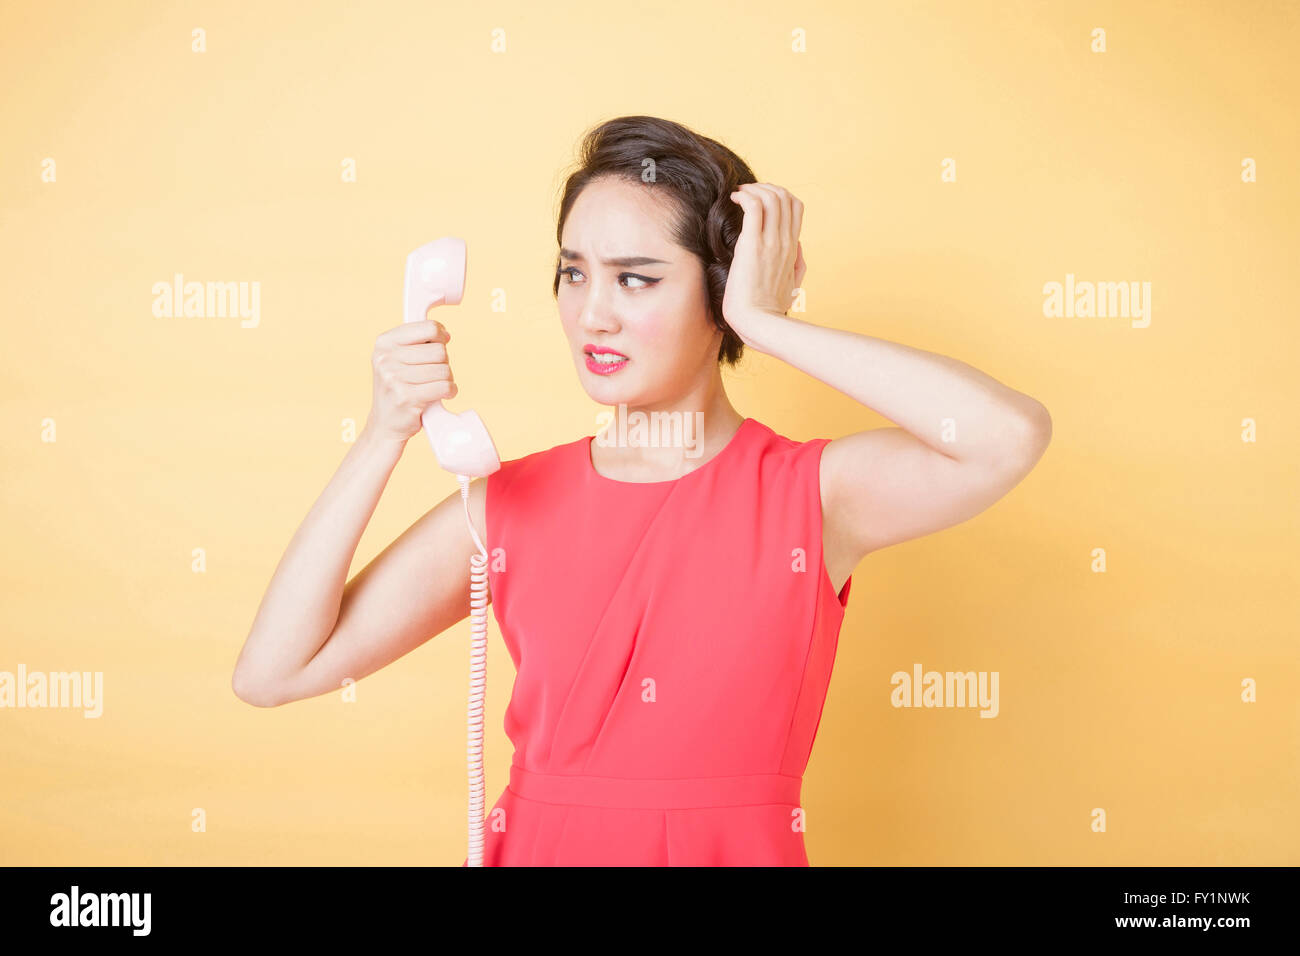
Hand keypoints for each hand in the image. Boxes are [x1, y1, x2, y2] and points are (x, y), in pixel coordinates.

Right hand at [364, 318, 457, 443]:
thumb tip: (445, 334)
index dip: (440, 335)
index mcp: (384, 343)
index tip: (441, 342)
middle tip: (431, 374)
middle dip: (442, 362)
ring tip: (433, 386)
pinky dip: (450, 392)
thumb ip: (417, 342)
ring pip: (444, 370)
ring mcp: (394, 378)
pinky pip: (444, 387)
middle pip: (439, 350)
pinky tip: (441, 395)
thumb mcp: (397, 358)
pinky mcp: (406, 397)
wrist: (385, 424)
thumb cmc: (398, 388)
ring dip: (446, 379)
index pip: (428, 328)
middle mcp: (386, 358)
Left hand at [722, 182, 805, 344]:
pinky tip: (733, 200)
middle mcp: (785, 241)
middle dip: (763, 187)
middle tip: (745, 193)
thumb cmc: (770, 309)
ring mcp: (771, 242)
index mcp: (793, 248)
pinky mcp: (752, 245)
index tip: (759, 200)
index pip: (795, 206)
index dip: (778, 195)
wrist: (759, 323)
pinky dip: (744, 196)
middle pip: (784, 196)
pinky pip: (754, 206)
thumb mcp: (793, 285)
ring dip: (753, 188)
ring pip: (771, 196)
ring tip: (738, 195)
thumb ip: (798, 264)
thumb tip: (798, 246)